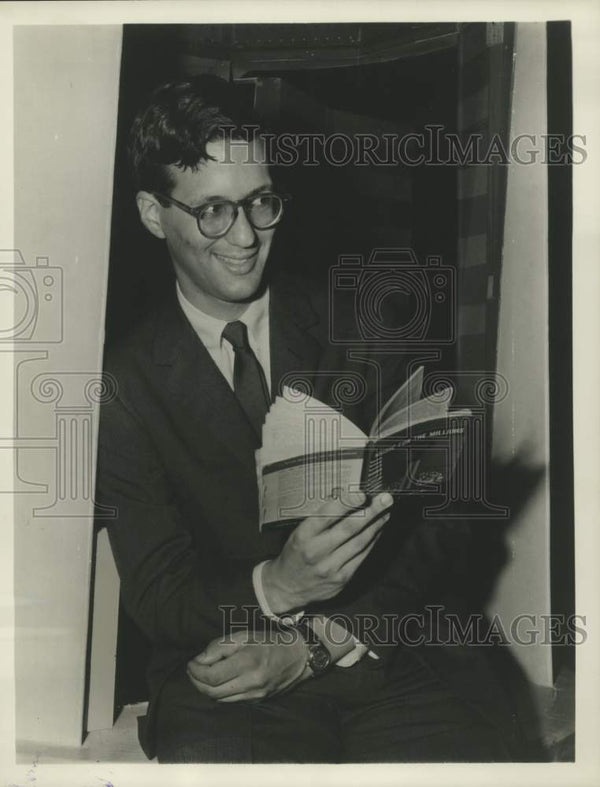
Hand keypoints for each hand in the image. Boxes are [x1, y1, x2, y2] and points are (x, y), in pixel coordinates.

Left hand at [186, 629, 309, 702]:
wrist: (298, 657)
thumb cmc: (270, 642)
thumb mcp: (245, 635)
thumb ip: (220, 646)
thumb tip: (200, 659)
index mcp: (247, 662)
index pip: (211, 676)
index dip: (196, 672)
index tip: (191, 663)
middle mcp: (251, 683)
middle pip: (212, 692)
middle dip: (197, 682)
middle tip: (192, 671)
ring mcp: (255, 695)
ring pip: (220, 699)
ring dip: (206, 689)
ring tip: (203, 676)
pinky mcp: (257, 702)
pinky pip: (231, 701)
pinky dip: (220, 693)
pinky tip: (218, 683)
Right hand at [262, 490, 392, 613]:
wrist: (287, 588)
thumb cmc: (295, 554)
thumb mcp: (299, 532)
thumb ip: (320, 518)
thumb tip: (345, 497)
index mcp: (303, 536)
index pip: (327, 516)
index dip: (347, 503)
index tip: (362, 493)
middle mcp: (317, 552)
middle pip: (349, 529)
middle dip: (371, 512)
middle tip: (385, 499)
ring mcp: (331, 567)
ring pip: (360, 542)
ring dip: (376, 525)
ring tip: (385, 512)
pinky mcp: (342, 579)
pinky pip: (362, 556)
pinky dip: (372, 541)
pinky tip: (378, 530)